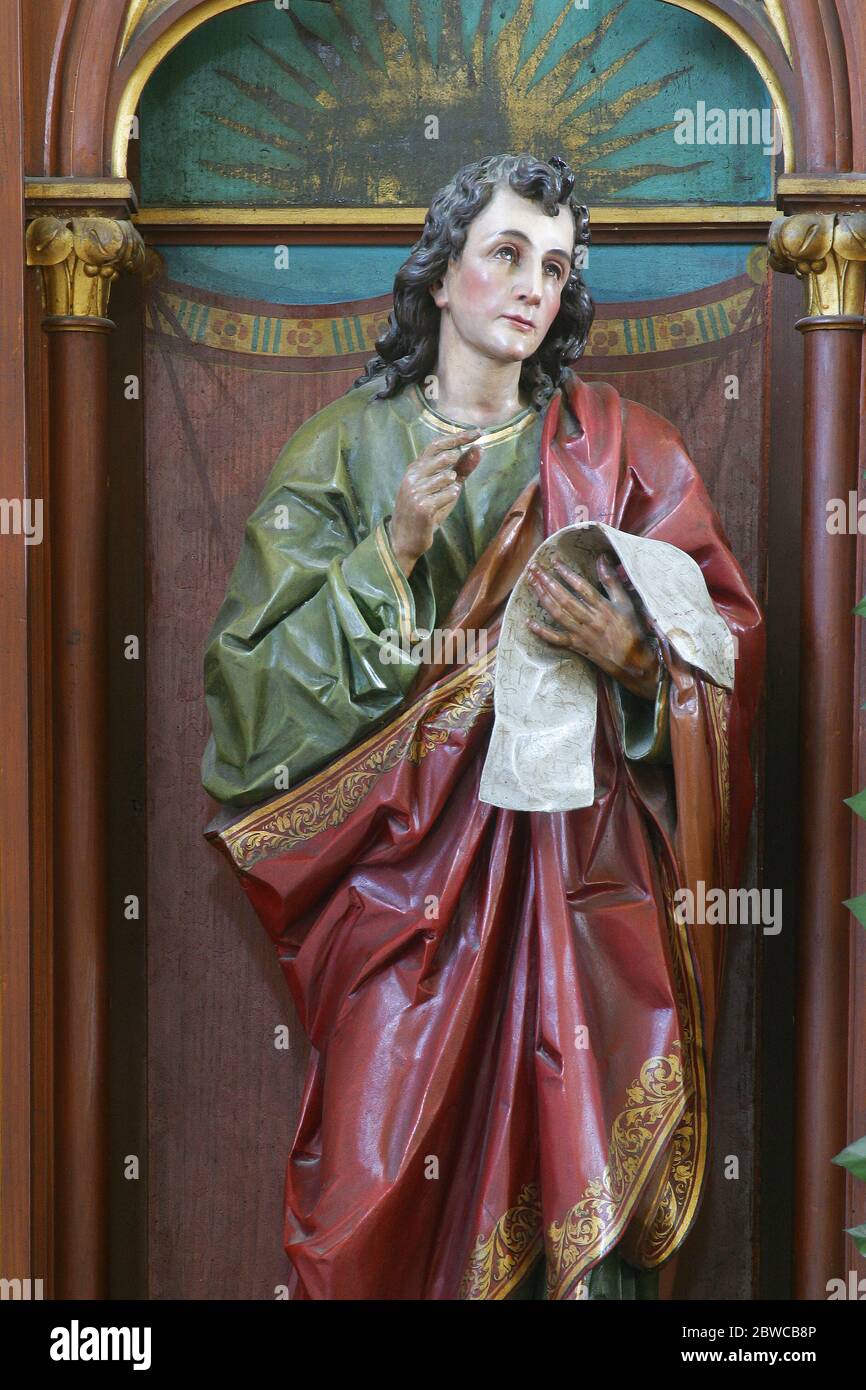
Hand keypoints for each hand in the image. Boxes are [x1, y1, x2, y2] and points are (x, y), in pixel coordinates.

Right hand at [388, 429, 482, 574]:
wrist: (404, 539)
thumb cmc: (426, 511)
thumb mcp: (444, 487)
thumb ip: (461, 469)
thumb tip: (479, 449)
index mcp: (415, 469)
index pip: (437, 445)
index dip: (458, 437)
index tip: (478, 432)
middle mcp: (413, 476)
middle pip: (443, 457)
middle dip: (456, 462)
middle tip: (455, 477)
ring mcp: (416, 491)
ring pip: (448, 477)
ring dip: (451, 488)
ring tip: (439, 500)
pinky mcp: (423, 506)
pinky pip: (448, 494)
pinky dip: (450, 499)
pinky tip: (439, 506)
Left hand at [526, 552, 661, 700]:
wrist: (633, 660)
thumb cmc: (631, 629)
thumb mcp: (626, 603)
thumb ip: (612, 581)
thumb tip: (602, 558)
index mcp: (603, 607)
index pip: (581, 586)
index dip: (566, 573)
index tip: (554, 561)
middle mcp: (590, 619)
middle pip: (564, 598)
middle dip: (547, 582)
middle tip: (534, 569)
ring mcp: (581, 634)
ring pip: (557, 614)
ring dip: (542, 598)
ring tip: (531, 583)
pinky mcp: (576, 646)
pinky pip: (556, 639)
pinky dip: (541, 631)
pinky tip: (529, 621)